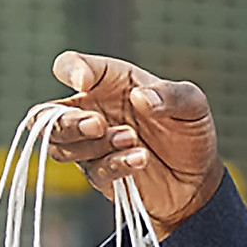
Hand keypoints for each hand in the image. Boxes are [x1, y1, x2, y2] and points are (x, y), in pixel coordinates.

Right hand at [43, 52, 224, 236]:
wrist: (198, 180)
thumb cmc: (189, 132)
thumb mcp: (192, 105)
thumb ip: (172, 95)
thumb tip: (141, 98)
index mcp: (108, 81)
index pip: (70, 66)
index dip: (70, 71)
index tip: (85, 82)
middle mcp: (93, 111)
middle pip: (48, 114)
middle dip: (67, 121)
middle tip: (97, 124)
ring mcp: (93, 145)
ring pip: (61, 146)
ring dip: (92, 144)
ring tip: (131, 139)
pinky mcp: (101, 175)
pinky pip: (93, 171)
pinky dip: (115, 164)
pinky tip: (140, 159)